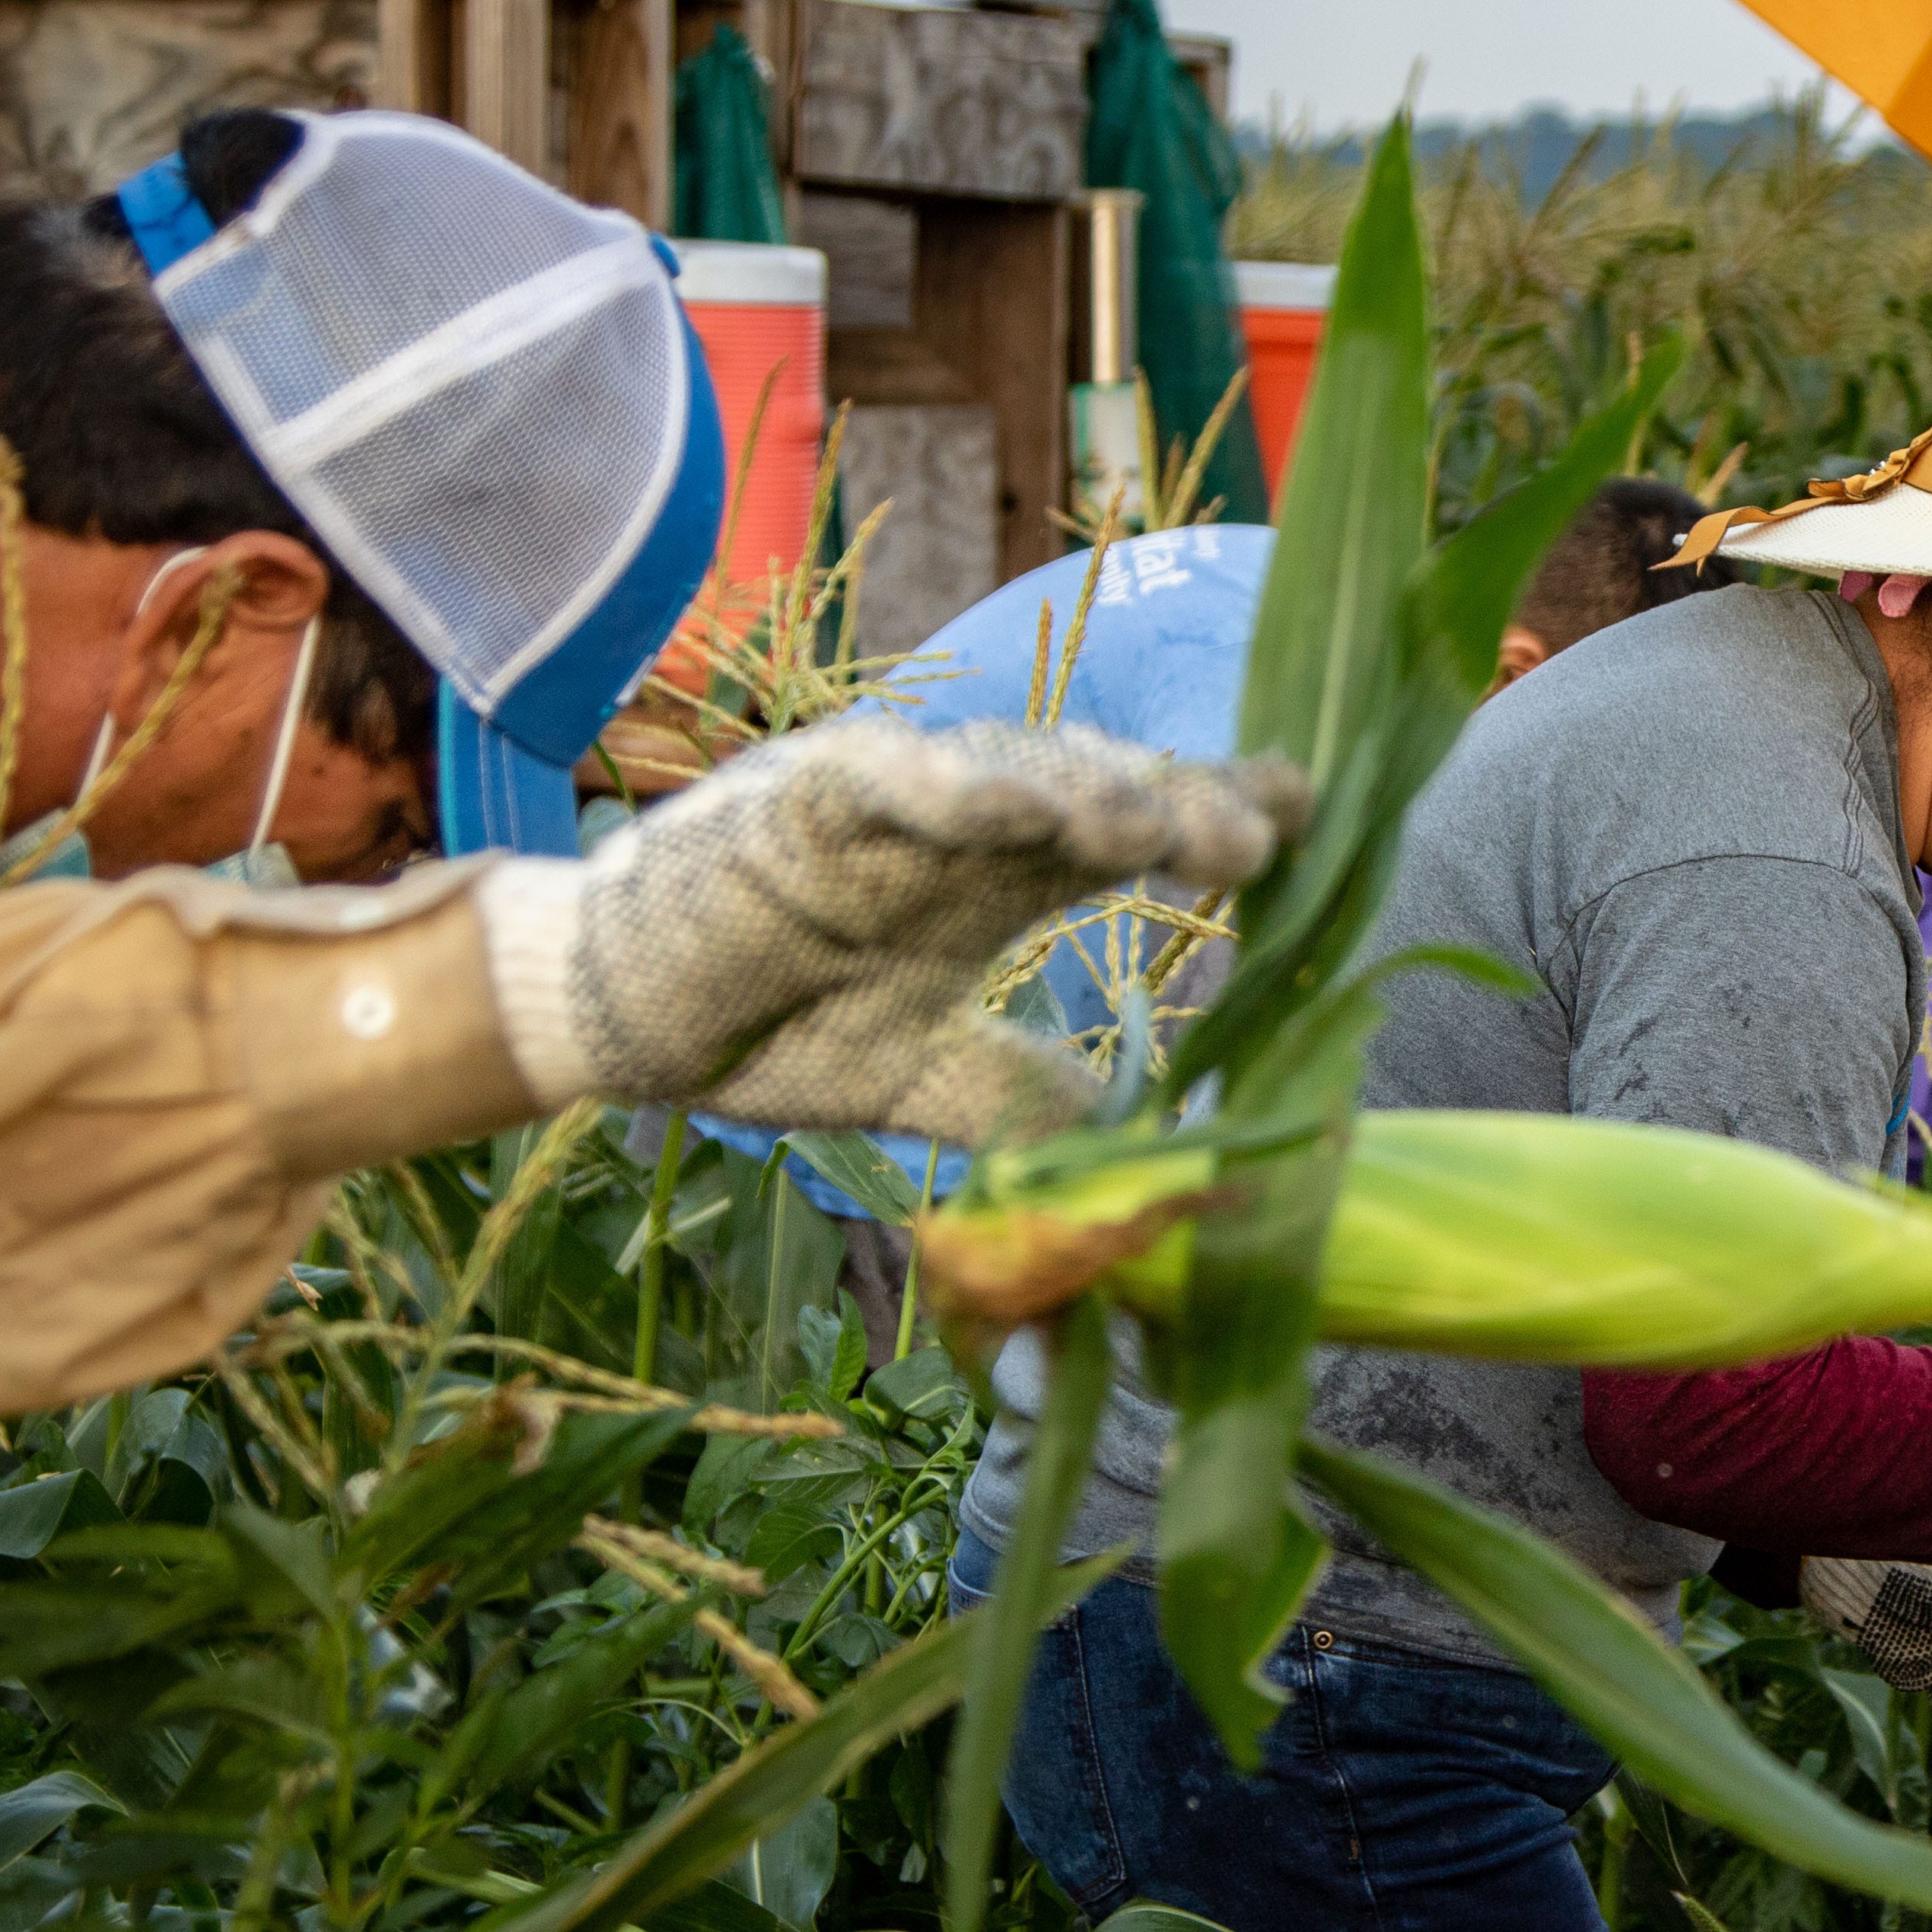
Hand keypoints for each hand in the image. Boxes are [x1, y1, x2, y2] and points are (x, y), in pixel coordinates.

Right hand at [503, 718, 1301, 1145]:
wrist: (623, 1021)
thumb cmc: (775, 1029)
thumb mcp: (924, 1081)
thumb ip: (1024, 1103)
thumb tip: (1144, 1163)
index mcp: (1007, 876)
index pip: (1134, 829)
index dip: (1216, 817)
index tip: (1308, 821)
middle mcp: (967, 822)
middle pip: (1095, 791)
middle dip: (1176, 807)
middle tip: (1255, 841)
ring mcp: (887, 801)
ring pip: (1006, 768)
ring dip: (1079, 788)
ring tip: (1149, 821)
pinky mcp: (797, 797)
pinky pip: (882, 778)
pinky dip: (943, 786)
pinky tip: (1007, 803)